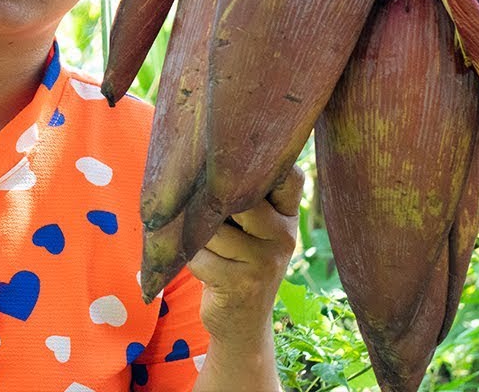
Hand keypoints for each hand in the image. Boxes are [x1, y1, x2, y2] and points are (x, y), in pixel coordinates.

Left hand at [188, 165, 303, 345]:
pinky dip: (190, 260)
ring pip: (211, 227)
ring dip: (196, 236)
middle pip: (235, 196)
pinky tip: (204, 270)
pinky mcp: (240, 284)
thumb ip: (243, 197)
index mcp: (288, 216)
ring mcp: (264, 261)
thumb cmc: (236, 260)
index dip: (260, 166)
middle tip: (204, 216)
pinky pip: (198, 255)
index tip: (235, 165)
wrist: (240, 321)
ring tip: (206, 248)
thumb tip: (201, 157)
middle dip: (210, 203)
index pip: (288, 177)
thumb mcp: (252, 228)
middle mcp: (283, 236)